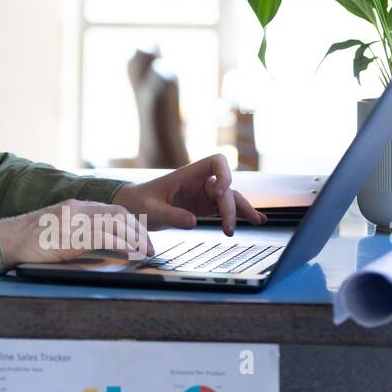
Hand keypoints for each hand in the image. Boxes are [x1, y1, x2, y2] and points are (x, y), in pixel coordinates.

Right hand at [0, 199, 153, 266]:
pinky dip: (118, 244)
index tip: (145, 239)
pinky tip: (128, 253)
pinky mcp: (66, 237)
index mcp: (74, 206)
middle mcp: (75, 209)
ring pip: (113, 222)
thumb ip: (80, 230)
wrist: (5, 240)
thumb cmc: (29, 240)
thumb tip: (106, 244)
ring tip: (144, 252)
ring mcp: (70, 221)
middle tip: (150, 249)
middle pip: (119, 214)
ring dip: (135, 238)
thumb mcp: (58, 229)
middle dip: (140, 231)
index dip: (134, 224)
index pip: (114, 209)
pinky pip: (99, 237)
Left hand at [112, 153, 264, 236]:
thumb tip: (194, 222)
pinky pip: (226, 209)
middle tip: (228, 229)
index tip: (220, 191)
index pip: (216, 161)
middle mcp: (200, 182)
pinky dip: (241, 214)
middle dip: (231, 207)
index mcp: (187, 174)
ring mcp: (204, 195)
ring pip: (231, 198)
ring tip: (257, 222)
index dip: (225, 173)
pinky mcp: (204, 208)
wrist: (133, 208)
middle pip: (226, 188)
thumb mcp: (150, 209)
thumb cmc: (139, 203)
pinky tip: (257, 220)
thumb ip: (170, 215)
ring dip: (242, 210)